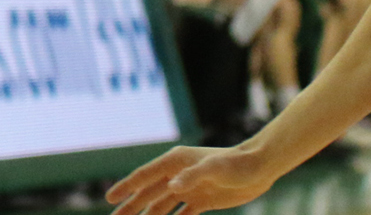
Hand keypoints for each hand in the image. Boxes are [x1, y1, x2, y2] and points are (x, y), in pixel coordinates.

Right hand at [107, 144, 278, 214]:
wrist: (260, 167)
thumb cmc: (237, 164)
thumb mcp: (215, 168)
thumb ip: (192, 176)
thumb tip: (172, 187)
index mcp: (174, 162)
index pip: (144, 176)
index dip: (126, 187)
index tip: (110, 198)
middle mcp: (177, 174)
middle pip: (148, 193)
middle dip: (131, 206)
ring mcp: (188, 188)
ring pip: (161, 205)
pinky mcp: (201, 200)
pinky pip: (181, 214)